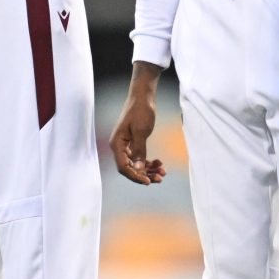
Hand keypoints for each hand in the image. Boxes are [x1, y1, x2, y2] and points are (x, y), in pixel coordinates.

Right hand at [110, 67, 166, 183]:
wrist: (143, 96)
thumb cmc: (140, 110)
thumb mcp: (141, 131)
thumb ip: (139, 151)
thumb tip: (137, 169)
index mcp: (116, 144)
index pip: (123, 168)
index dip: (135, 176)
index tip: (149, 182)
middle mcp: (119, 146)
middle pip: (129, 168)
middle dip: (144, 175)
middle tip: (160, 179)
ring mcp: (126, 145)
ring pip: (135, 164)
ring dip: (148, 170)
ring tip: (163, 173)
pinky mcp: (133, 142)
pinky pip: (139, 157)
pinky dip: (149, 162)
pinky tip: (159, 163)